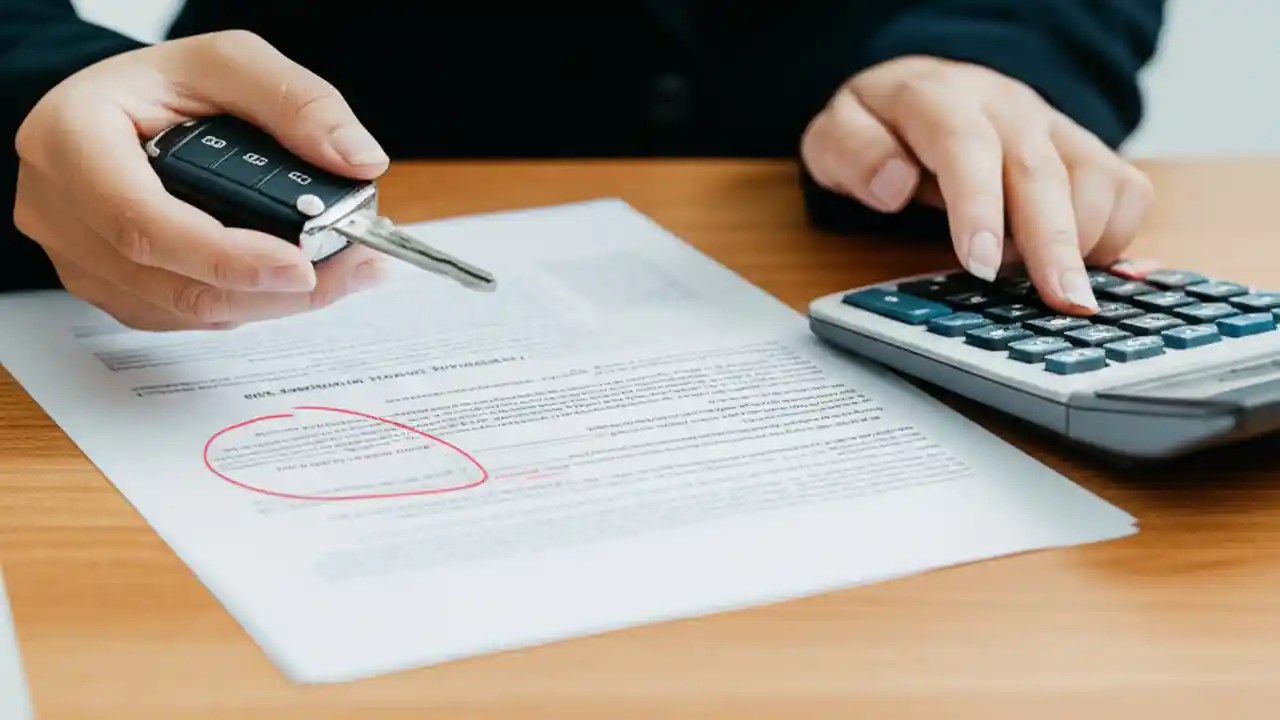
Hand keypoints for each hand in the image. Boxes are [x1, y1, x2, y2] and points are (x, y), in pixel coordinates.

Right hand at [14, 30, 391, 330]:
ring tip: (344, 270)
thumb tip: (356, 158)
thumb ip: (296, 102)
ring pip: (185, 309)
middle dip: (273, 287)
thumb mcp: (229, 63)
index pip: (143, 221)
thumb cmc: (164, 85)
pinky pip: (185, 317)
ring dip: (271, 301)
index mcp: (72, 140)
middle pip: (172, 281)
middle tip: (353, 270)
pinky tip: (293, 279)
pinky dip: (247, 304)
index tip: (300, 264)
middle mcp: (62, 208)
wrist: (126, 110)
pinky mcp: (111, 287)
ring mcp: (81, 258)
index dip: (225, 256)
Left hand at [800, 55, 1154, 314]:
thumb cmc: (882, 127)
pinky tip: (1082, 265)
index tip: (980, 264)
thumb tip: (893, 186)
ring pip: (1094, 176)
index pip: (966, 148)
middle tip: (1062, 301)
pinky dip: (1117, 231)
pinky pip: (1126, 186)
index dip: (978, 206)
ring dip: (1088, 241)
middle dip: (1054, 242)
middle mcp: (1006, 108)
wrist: (923, 92)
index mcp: (941, 101)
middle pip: (1040, 171)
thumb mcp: (837, 134)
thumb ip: (852, 154)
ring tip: (1064, 295)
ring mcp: (1053, 127)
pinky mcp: (1084, 149)